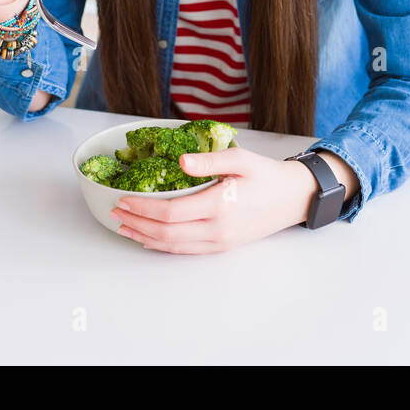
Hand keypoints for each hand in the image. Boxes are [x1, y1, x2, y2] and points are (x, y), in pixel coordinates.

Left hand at [110, 147, 312, 253]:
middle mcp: (217, 228)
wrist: (293, 198)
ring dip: (145, 237)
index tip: (124, 198)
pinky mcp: (223, 246)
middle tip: (116, 212)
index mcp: (219, 205)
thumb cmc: (267, 175)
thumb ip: (208, 161)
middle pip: (166, 233)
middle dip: (137, 223)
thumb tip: (179, 162)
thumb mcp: (240, 159)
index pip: (170, 212)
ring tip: (125, 227)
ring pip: (173, 245)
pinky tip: (150, 240)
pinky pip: (187, 250)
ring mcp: (220, 241)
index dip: (142, 208)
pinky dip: (164, 246)